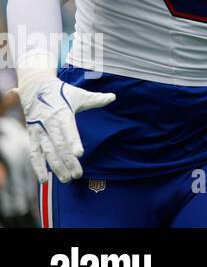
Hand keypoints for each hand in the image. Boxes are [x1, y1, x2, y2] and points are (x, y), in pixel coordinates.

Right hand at [17, 67, 114, 183]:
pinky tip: (44, 179)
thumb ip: (96, 99)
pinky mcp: (32, 136)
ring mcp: (39, 131)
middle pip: (59, 145)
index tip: (79, 153)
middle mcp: (49, 123)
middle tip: (78, 175)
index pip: (68, 130)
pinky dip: (37, 166)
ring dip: (55, 167)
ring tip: (66, 179)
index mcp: (62, 113)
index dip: (73, 142)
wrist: (35, 87)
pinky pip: (34, 153)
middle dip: (68, 161)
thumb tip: (113, 97)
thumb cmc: (62, 92)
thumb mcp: (79, 94)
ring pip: (47, 152)